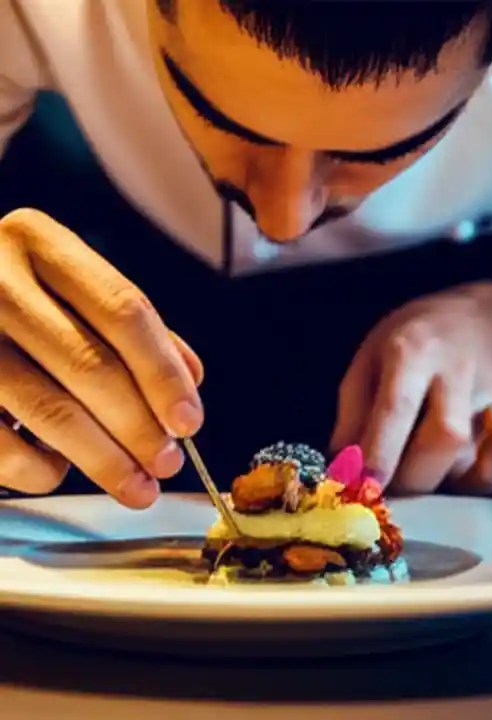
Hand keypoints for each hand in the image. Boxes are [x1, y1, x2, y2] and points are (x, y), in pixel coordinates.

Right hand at [0, 209, 204, 507]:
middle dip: (138, 426)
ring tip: (135, 486)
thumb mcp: (63, 282)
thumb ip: (125, 324)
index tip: (189, 421)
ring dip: (102, 458)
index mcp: (39, 242)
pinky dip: (37, 468)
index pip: (123, 311)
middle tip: (166, 463)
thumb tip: (189, 378)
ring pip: (48, 408)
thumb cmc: (7, 293)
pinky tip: (57, 472)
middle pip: (89, 365)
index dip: (162, 374)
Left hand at [330, 281, 491, 494]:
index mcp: (413, 350)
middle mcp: (458, 371)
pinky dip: (480, 478)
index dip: (380, 453)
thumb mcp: (370, 358)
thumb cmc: (414, 342)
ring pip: (470, 457)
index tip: (360, 488)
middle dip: (411, 478)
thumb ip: (353, 413)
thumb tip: (345, 471)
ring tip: (419, 464)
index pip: (398, 407)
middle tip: (388, 485)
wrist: (482, 320)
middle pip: (444, 439)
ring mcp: (491, 394)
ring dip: (436, 478)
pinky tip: (459, 469)